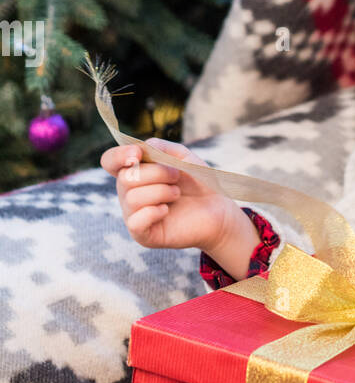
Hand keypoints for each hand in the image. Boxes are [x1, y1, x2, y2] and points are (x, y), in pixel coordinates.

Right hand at [100, 138, 237, 252]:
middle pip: (125, 178)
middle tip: (177, 177)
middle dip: (157, 173)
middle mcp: (128, 193)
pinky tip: (167, 211)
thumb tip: (138, 150)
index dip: (118, 156)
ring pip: (133, 197)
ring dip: (161, 191)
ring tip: (177, 194)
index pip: (110, 161)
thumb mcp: (182, 156)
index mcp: (134, 172)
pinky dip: (154, 212)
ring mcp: (134, 215)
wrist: (217, 209)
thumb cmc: (198, 182)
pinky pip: (135, 221)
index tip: (137, 154)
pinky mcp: (142, 234)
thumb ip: (160, 147)